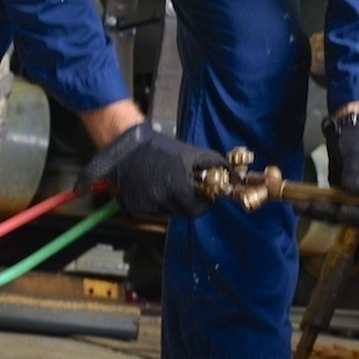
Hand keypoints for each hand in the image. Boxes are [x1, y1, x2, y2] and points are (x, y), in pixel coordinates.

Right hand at [78, 123, 225, 218]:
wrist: (127, 146)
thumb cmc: (159, 147)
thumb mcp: (190, 153)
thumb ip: (213, 163)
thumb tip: (231, 172)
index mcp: (177, 189)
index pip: (196, 210)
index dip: (203, 204)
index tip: (204, 197)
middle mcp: (161, 200)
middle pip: (182, 212)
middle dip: (188, 203)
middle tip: (188, 190)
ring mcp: (147, 205)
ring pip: (167, 212)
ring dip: (173, 202)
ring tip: (170, 184)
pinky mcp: (135, 206)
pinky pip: (153, 210)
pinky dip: (157, 202)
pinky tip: (155, 186)